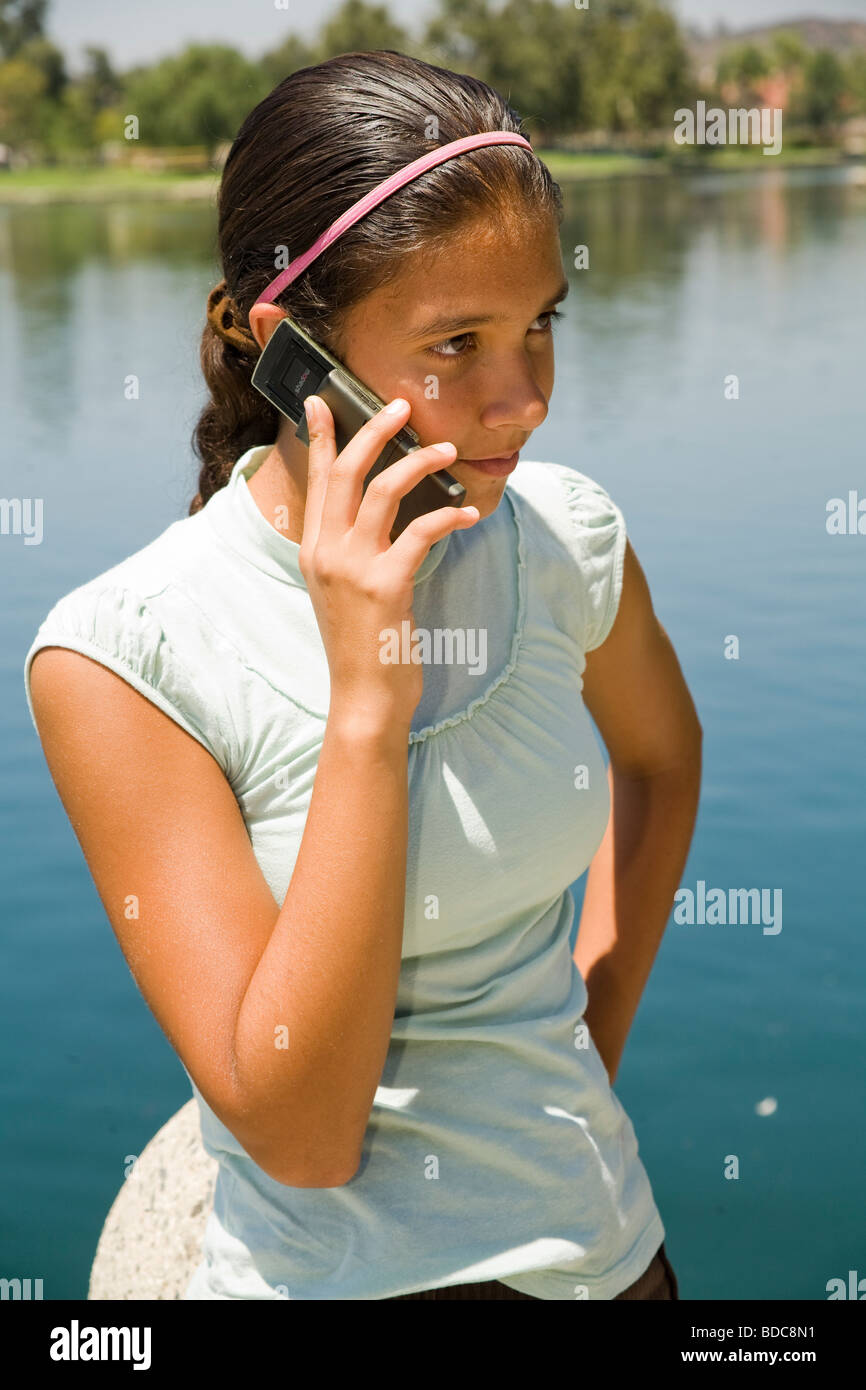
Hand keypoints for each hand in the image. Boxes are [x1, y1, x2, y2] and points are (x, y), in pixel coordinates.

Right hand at [298, 394, 479, 729]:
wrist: (364, 698)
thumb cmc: (363, 646)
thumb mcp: (344, 592)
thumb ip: (351, 551)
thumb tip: (379, 514)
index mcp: (314, 551)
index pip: (317, 481)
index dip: (321, 438)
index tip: (324, 400)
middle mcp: (326, 553)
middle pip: (346, 472)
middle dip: (374, 430)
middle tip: (402, 407)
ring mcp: (352, 567)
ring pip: (383, 489)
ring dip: (419, 462)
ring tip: (448, 450)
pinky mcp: (386, 584)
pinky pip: (420, 530)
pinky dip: (449, 515)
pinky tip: (469, 512)